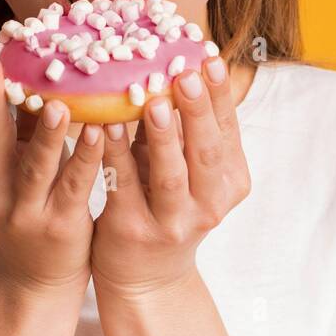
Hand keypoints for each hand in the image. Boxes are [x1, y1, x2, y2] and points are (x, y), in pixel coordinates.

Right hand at [0, 37, 103, 296]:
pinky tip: (96, 134)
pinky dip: (84, 160)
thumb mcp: (7, 163)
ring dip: (45, 134)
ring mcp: (24, 209)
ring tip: (57, 104)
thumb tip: (21, 61)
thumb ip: (14, 121)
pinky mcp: (60, 225)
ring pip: (34, 165)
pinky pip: (73, 186)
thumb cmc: (24, 203)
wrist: (33, 276)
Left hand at [90, 56, 251, 298]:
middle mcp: (207, 205)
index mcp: (229, 182)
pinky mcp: (132, 230)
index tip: (210, 59)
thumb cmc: (165, 202)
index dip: (220, 96)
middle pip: (206, 153)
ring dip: (161, 136)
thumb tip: (180, 62)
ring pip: (169, 175)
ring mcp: (171, 222)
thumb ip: (188, 128)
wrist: (147, 276)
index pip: (228, 132)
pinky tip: (106, 125)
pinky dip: (116, 153)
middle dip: (197, 112)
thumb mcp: (188, 168)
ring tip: (153, 101)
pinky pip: (123, 186)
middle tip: (185, 74)